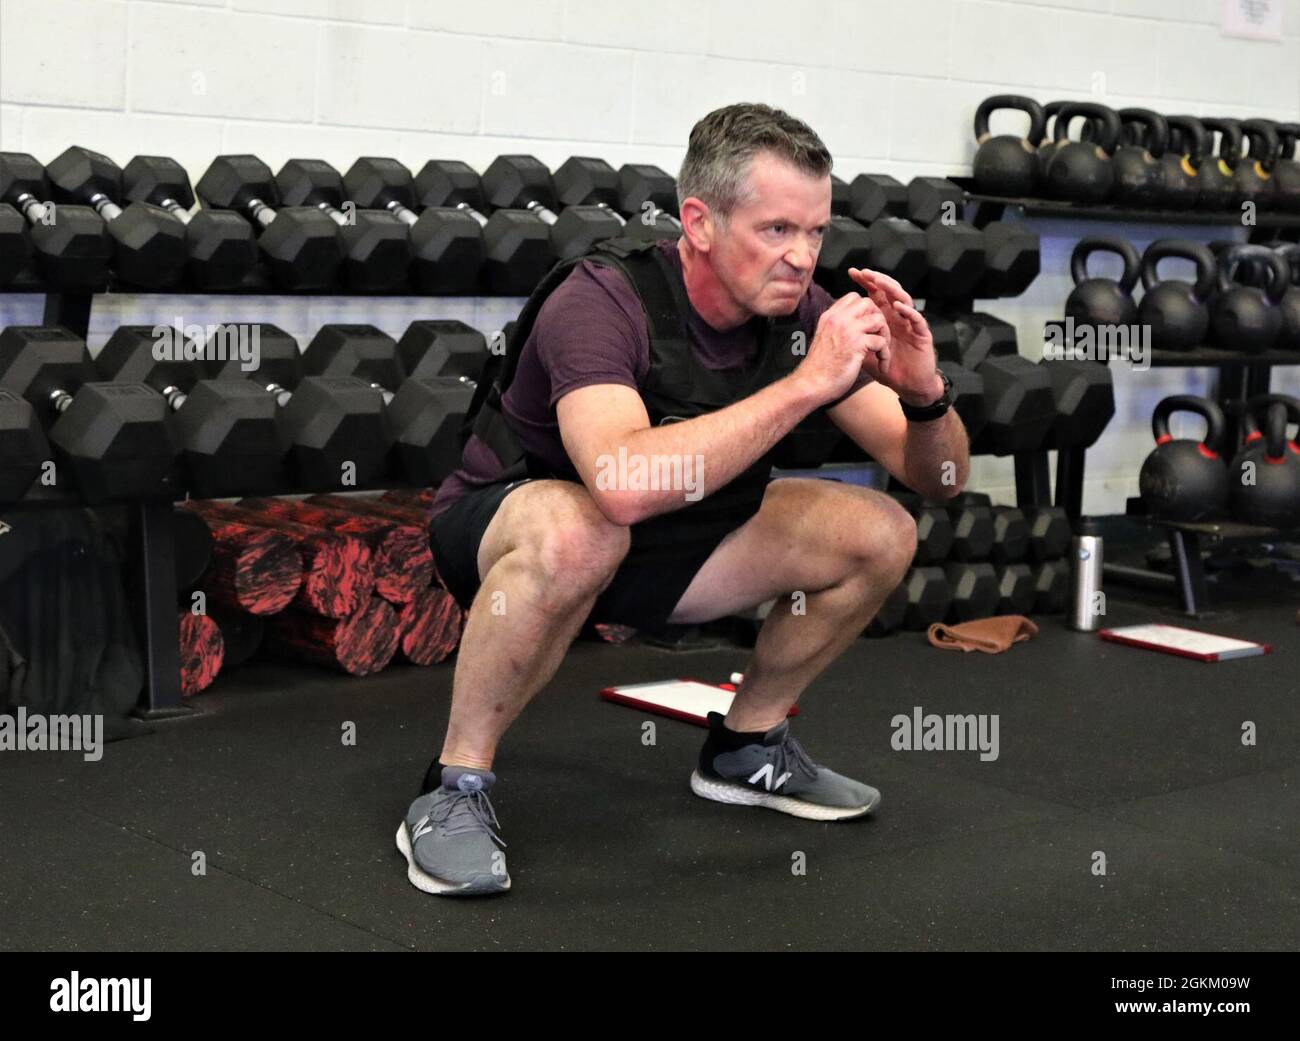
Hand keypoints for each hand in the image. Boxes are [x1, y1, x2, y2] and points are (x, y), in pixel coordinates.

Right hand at [794, 291, 891, 403]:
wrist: (811, 384)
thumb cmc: (819, 368)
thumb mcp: (824, 339)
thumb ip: (837, 328)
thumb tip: (855, 325)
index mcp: (829, 317)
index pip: (853, 298)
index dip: (865, 310)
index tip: (867, 327)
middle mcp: (838, 319)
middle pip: (868, 303)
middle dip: (878, 318)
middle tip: (877, 336)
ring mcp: (848, 330)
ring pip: (879, 319)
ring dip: (885, 335)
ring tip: (881, 350)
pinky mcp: (857, 345)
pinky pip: (882, 342)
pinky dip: (885, 355)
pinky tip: (881, 365)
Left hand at [848, 268, 943, 405]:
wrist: (908, 385)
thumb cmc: (888, 367)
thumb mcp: (865, 351)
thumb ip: (854, 336)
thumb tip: (832, 327)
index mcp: (886, 318)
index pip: (876, 294)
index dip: (865, 282)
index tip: (851, 272)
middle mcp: (899, 317)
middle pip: (889, 292)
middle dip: (877, 280)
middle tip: (864, 272)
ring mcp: (911, 324)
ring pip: (904, 300)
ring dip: (891, 290)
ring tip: (879, 282)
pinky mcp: (923, 335)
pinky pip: (917, 319)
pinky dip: (907, 311)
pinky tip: (897, 305)